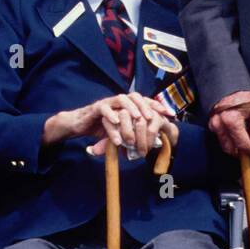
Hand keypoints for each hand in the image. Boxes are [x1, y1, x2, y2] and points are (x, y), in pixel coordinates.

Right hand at [43, 93, 177, 160]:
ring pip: (121, 99)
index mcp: (126, 106)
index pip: (144, 102)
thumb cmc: (99, 128)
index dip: (157, 106)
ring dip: (131, 108)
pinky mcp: (96, 108)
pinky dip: (111, 115)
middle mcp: (118, 102)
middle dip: (146, 106)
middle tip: (153, 117)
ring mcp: (108, 103)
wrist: (79, 124)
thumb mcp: (117, 134)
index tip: (170, 114)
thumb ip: (128, 138)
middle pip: (135, 97)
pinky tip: (117, 121)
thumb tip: (141, 151)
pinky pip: (104, 109)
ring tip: (138, 118)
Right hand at [208, 90, 249, 155]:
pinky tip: (238, 136)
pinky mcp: (211, 125)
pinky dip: (230, 141)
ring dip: (236, 148)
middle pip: (232, 149)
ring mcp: (214, 125)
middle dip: (244, 151)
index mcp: (231, 119)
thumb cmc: (244, 96)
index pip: (242, 144)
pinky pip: (221, 139)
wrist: (231, 87)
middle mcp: (220, 123)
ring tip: (247, 142)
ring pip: (225, 146)